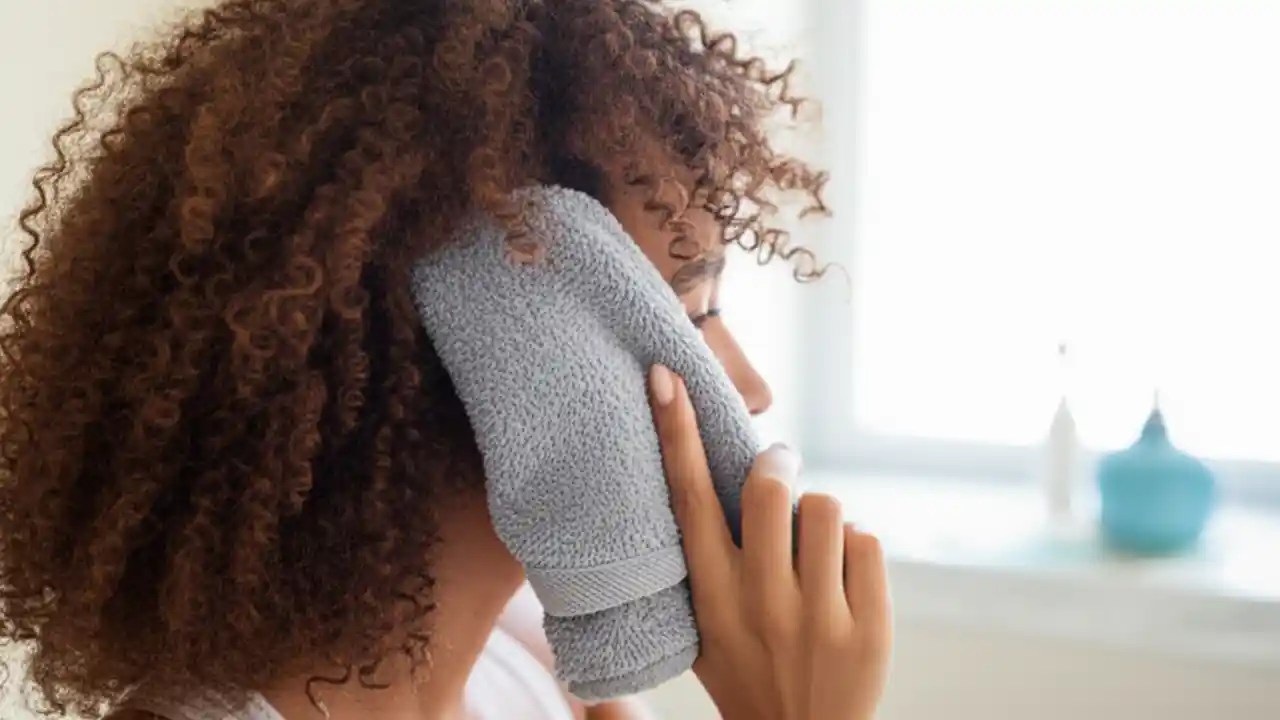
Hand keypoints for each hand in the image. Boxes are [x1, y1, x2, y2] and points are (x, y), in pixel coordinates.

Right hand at [648, 365, 891, 719]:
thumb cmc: (747, 675)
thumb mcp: (702, 630)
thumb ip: (699, 565)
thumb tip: (696, 477)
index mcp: (712, 598)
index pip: (689, 500)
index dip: (675, 433)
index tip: (667, 378)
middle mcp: (761, 603)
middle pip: (769, 486)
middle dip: (777, 464)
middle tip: (778, 469)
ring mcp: (819, 616)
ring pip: (826, 507)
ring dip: (819, 515)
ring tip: (813, 546)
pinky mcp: (869, 626)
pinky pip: (866, 540)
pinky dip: (854, 549)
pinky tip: (842, 579)